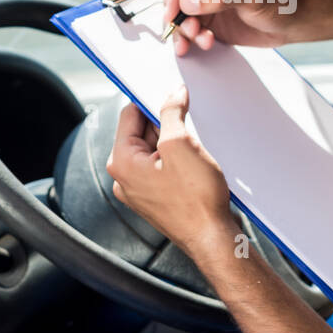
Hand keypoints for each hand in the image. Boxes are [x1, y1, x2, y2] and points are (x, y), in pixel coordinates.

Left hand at [105, 84, 238, 255]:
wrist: (212, 238)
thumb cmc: (196, 199)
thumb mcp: (181, 144)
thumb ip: (171, 113)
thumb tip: (173, 94)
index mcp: (121, 163)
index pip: (129, 115)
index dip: (152, 101)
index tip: (172, 96)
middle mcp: (124, 178)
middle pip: (141, 132)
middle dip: (165, 125)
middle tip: (188, 129)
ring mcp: (138, 190)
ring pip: (154, 150)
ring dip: (173, 144)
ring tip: (192, 154)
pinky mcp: (155, 198)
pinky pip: (161, 168)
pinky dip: (176, 161)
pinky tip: (193, 167)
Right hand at [159, 0, 297, 56]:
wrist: (292, 20)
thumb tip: (186, 2)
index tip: (174, 15)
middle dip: (176, 13)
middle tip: (192, 31)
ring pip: (174, 11)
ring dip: (184, 29)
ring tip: (205, 40)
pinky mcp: (203, 12)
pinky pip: (184, 25)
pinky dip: (189, 37)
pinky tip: (206, 43)